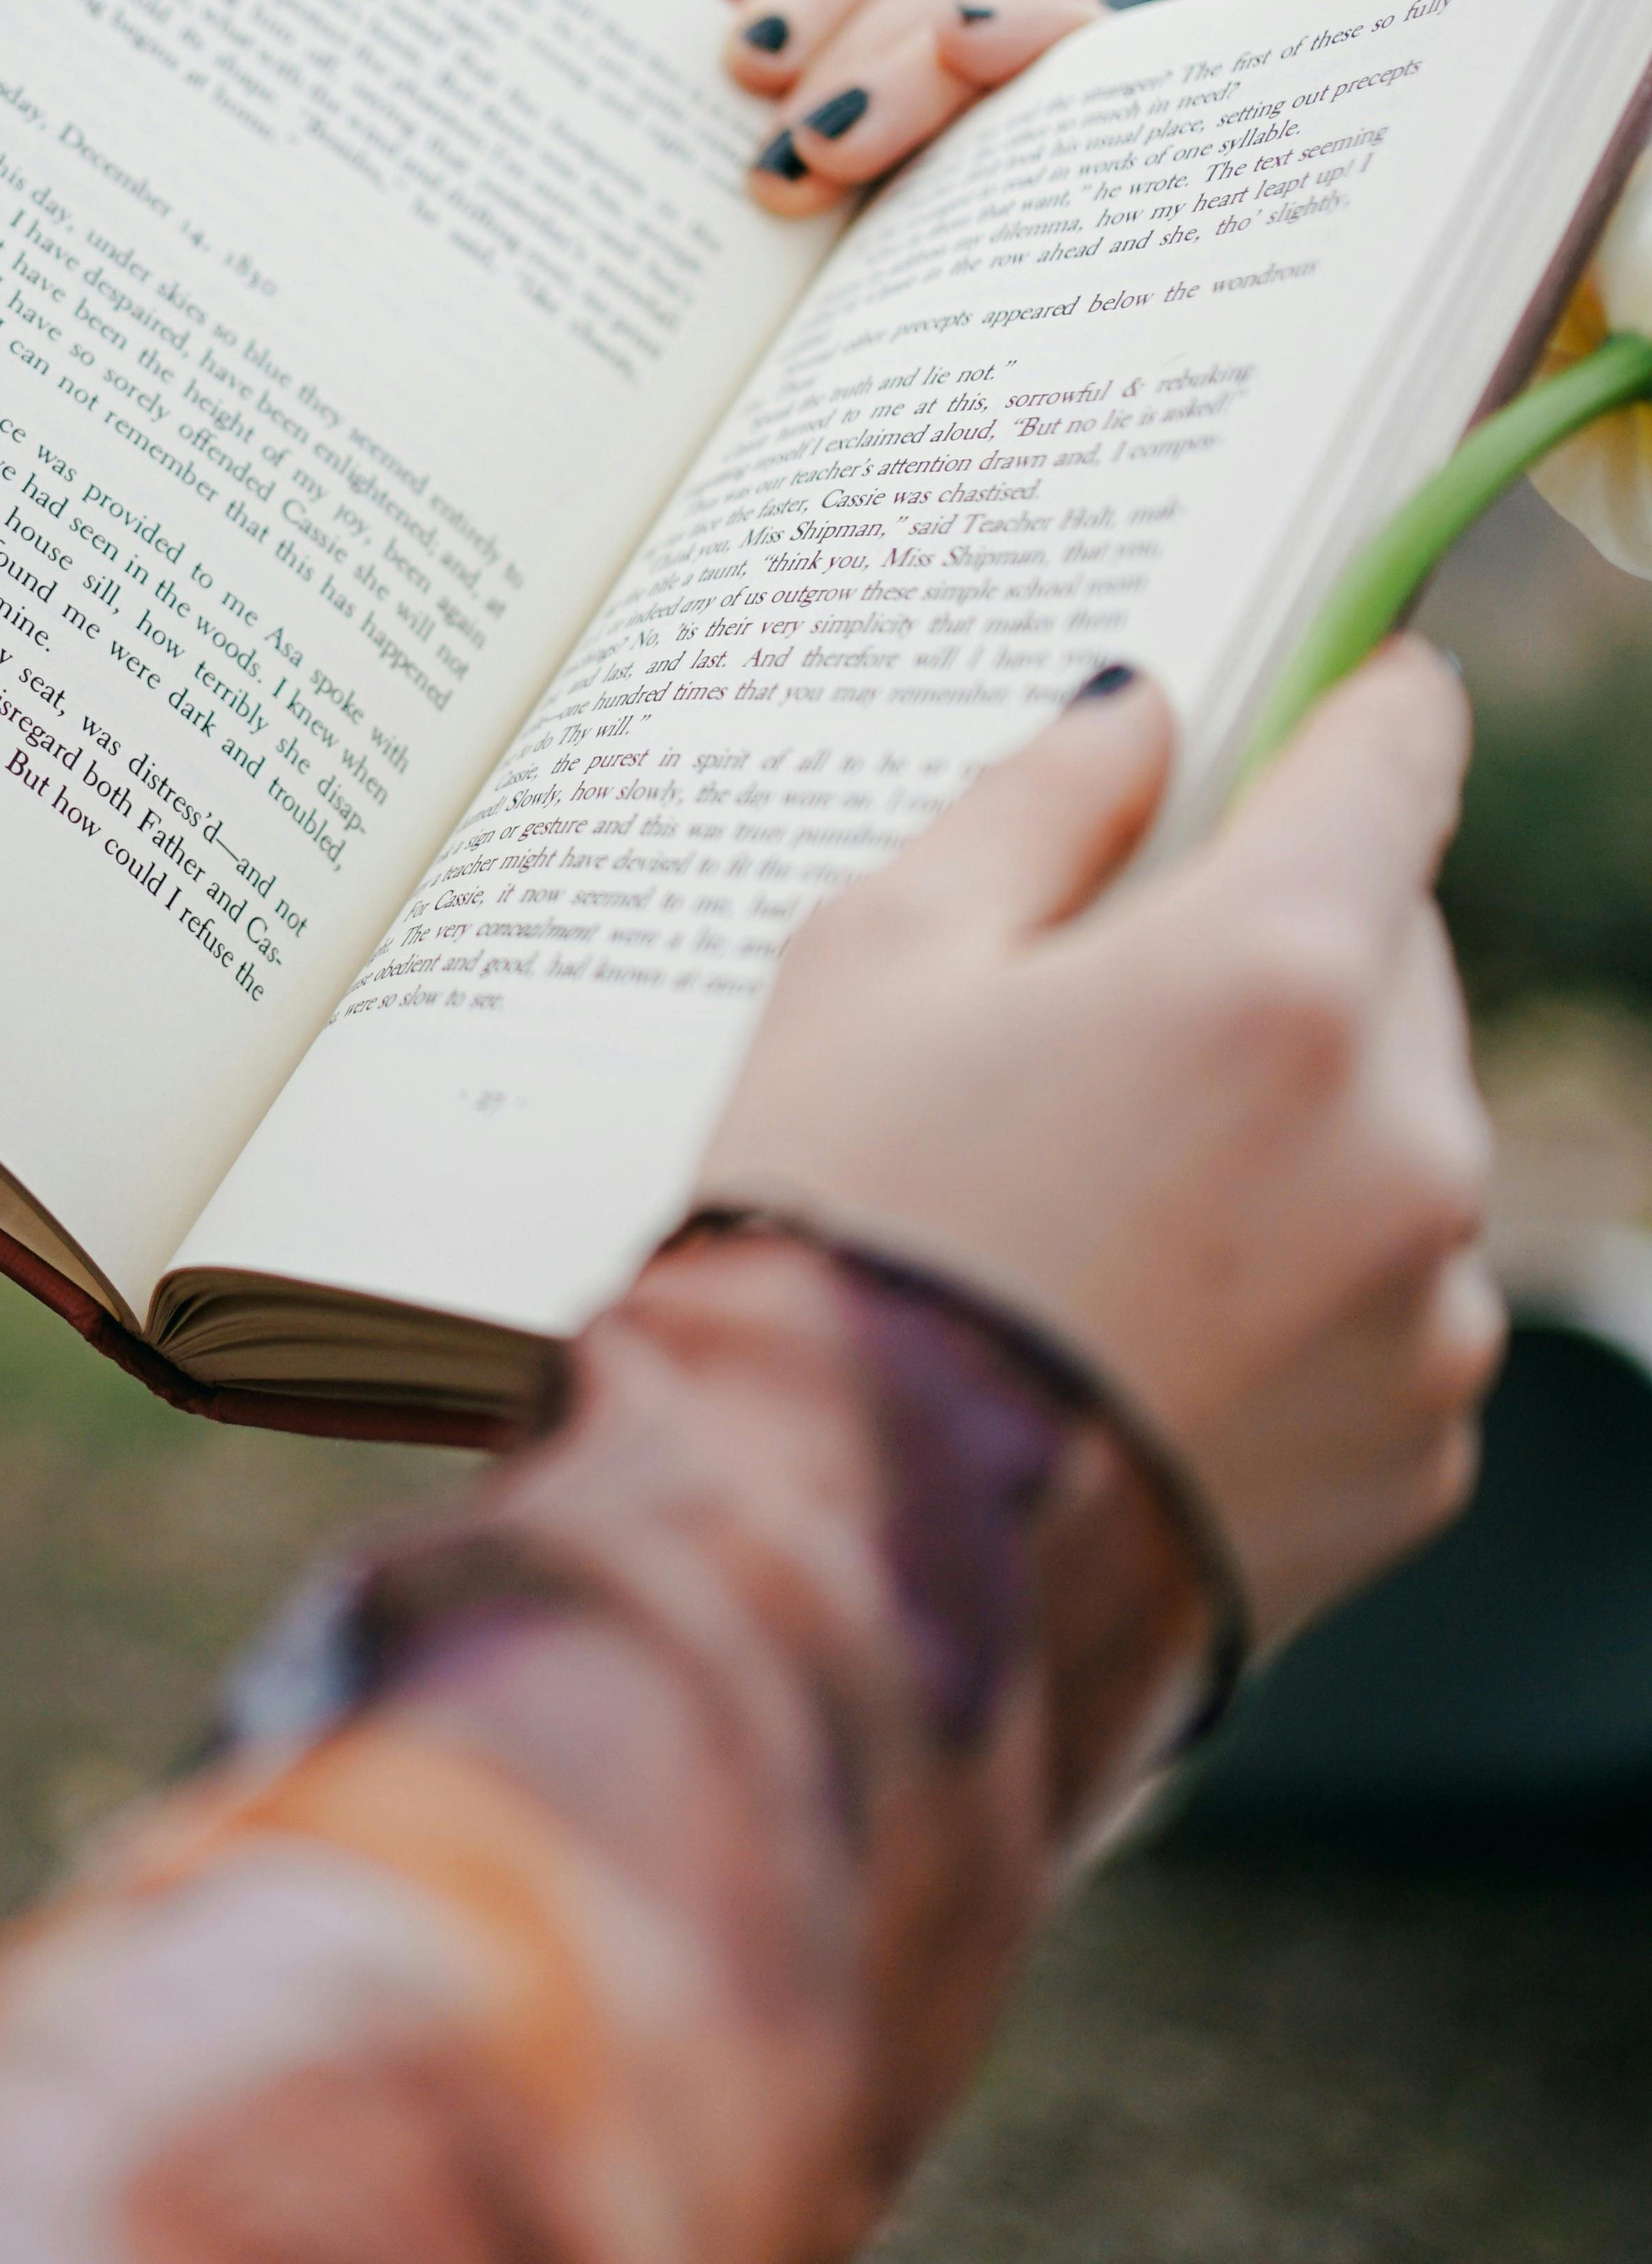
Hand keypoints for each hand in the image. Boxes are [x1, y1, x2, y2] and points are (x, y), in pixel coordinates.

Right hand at [693, 648, 1502, 1647]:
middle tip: (1111, 1001)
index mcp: (1279, 977)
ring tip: (1099, 1195)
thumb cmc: (832, 1240)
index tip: (1355, 682)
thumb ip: (1035, 805)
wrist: (835, 1581)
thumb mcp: (873, 964)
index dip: (1364, 702)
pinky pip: (1391, 1307)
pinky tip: (1142, 1322)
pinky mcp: (1423, 1455)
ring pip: (1398, 1137)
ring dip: (1298, 1126)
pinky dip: (1302, 1290)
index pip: (1395, 759)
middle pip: (1394, 954)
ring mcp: (1431, 1315)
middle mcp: (1404, 1139)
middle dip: (1282, 949)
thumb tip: (1137, 715)